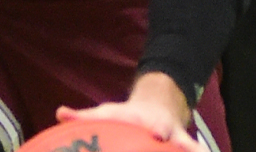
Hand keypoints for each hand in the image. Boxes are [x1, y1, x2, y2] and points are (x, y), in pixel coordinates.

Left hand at [54, 72, 201, 151]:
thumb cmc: (126, 118)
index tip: (158, 132)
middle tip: (171, 140)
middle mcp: (169, 133)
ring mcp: (180, 143)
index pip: (156, 126)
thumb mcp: (106, 113)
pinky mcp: (186, 149)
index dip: (158, 129)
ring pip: (192, 149)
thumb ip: (84, 117)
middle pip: (181, 142)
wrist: (157, 108)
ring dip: (196, 150)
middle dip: (184, 146)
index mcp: (148, 123)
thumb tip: (60, 113)